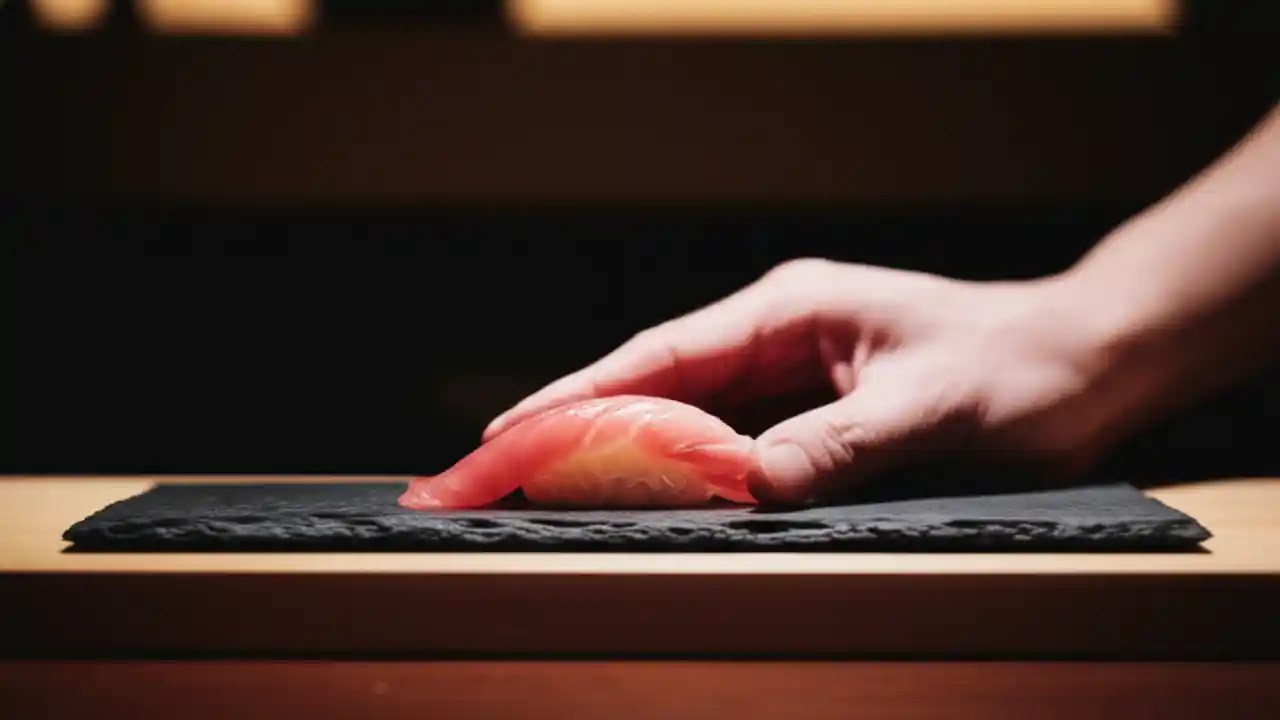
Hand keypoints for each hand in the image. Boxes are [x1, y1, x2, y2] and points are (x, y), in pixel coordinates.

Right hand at [484, 259, 1136, 503]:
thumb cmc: (1021, 367)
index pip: (664, 354)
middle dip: (586, 426)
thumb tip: (749, 485)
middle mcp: (782, 337)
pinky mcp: (818, 411)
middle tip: (511, 469)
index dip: (584, 393)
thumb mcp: (930, 406)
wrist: (1089, 362)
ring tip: (559, 493)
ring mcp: (796, 374)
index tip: (515, 428)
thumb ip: (838, 444)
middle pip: (661, 386)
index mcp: (792, 309)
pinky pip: (737, 446)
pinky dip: (694, 475)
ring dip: (632, 456)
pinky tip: (660, 503)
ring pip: (691, 419)